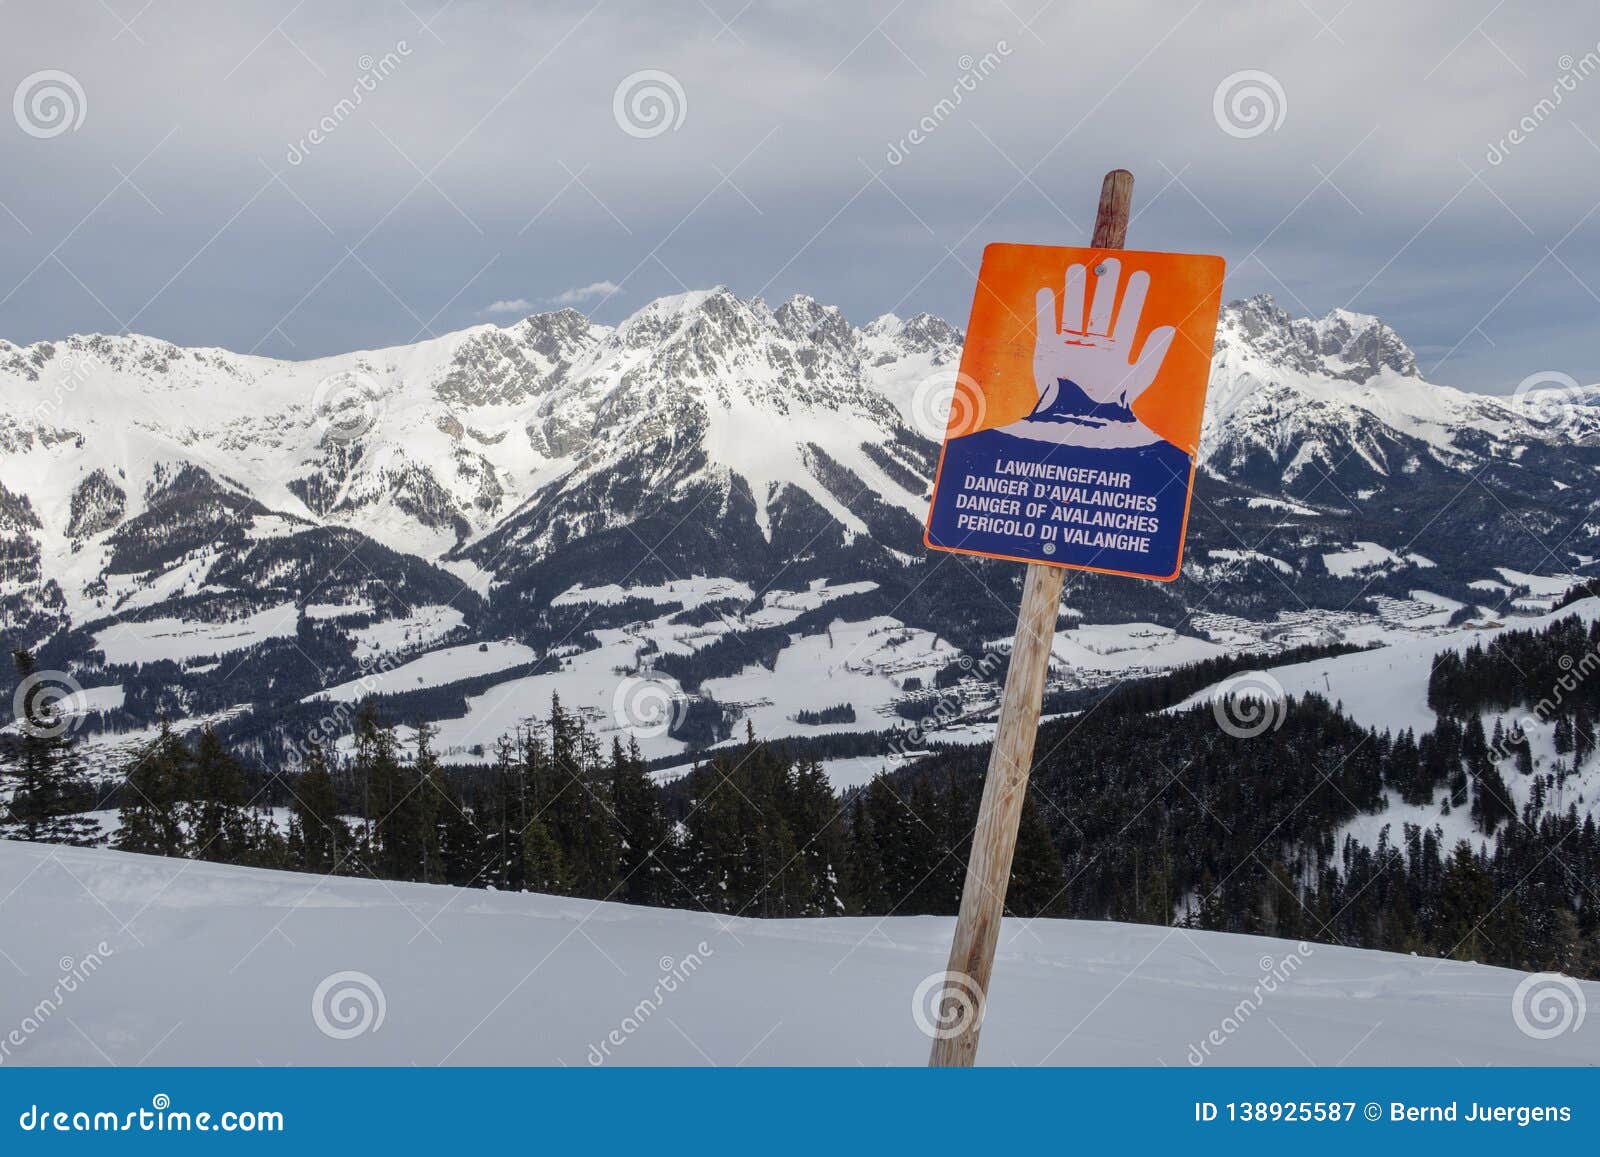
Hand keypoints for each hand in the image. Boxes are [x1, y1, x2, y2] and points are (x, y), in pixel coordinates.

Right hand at [1032, 258, 1174, 410]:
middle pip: (1100, 311)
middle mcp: (1093, 348)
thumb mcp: (1135, 381)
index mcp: (1114, 354)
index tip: (1141, 275)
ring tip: (1077, 267)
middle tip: (1111, 263)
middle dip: (1106, 288)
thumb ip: (1151, 355)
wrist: (1074, 424)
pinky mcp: (1048, 353)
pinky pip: (1047, 327)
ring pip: (1073, 313)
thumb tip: (1169, 328)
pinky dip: (1046, 311)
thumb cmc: (1107, 408)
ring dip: (1075, 291)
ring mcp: (1070, 349)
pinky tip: (1046, 291)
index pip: (1126, 320)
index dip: (1133, 298)